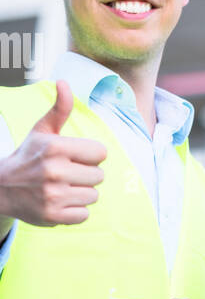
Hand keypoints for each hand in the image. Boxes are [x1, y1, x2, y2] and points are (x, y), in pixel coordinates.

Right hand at [0, 80, 106, 227]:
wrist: (2, 188)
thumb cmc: (29, 156)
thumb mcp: (41, 131)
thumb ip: (59, 109)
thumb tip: (64, 82)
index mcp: (55, 147)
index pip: (100, 153)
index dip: (90, 155)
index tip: (74, 156)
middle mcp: (54, 171)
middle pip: (99, 176)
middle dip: (86, 174)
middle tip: (66, 173)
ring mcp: (53, 195)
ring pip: (93, 195)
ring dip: (81, 192)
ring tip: (62, 187)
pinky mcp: (53, 216)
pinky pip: (84, 214)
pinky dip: (75, 210)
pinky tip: (59, 202)